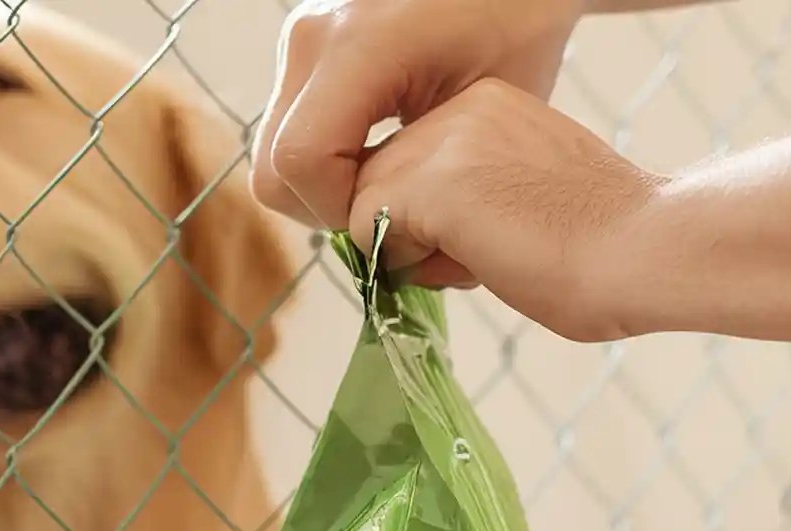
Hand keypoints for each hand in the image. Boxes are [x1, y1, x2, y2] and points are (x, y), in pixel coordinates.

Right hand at [251, 0, 584, 229]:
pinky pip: (291, 132)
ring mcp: (298, 43)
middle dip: (326, 209)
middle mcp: (310, 39)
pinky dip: (326, 161)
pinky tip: (380, 155)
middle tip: (391, 213)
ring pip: (274, 160)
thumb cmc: (518, 25)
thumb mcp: (486, 109)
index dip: (340, 212)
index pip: (301, 163)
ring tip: (389, 183)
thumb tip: (384, 245)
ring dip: (324, 188)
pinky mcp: (301, 52)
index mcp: (356, 47)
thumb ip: (426, 180)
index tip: (393, 221)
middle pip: (272, 172)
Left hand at [350, 79, 662, 342]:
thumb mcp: (520, 195)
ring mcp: (440, 140)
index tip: (492, 238)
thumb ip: (467, 195)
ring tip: (484, 258)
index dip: (431, 218)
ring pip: (365, 206)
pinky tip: (473, 262)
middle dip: (410, 232)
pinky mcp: (428, 183)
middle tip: (484, 256)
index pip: (411, 164)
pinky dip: (402, 263)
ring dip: (407, 249)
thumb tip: (403, 234)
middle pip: (378, 181)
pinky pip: (363, 231)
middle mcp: (459, 109)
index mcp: (486, 106)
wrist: (644, 252)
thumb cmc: (599, 247)